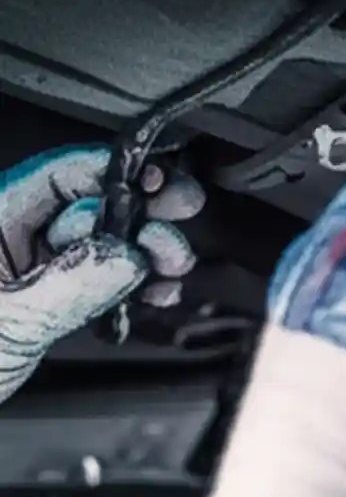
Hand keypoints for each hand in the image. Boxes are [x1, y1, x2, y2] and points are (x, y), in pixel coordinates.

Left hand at [0, 145, 202, 402]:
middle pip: (87, 207)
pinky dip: (128, 286)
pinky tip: (150, 292)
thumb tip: (127, 251)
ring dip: (143, 256)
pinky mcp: (37, 303)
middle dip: (141, 220)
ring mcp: (21, 272)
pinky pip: (93, 281)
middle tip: (177, 234)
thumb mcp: (7, 322)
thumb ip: (72, 282)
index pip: (61, 174)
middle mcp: (3, 238)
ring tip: (169, 272)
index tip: (165, 186)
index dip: (119, 175)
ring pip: (99, 246)